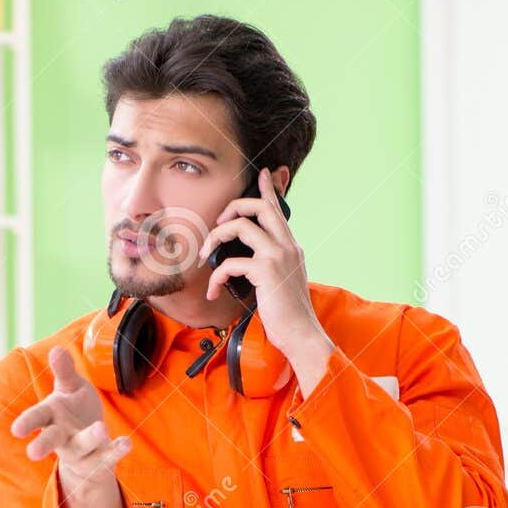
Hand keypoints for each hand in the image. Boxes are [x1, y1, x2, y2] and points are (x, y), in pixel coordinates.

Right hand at [10, 346, 131, 488]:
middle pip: (51, 440)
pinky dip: (116, 450)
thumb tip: (56, 349)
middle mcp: (61, 436)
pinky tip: (126, 442)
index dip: (26, 423)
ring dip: (91, 438)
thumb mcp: (69, 387)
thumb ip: (64, 371)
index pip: (36, 418)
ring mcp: (80, 451)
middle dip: (42, 445)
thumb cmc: (73, 410)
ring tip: (101, 428)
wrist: (89, 446)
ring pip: (82, 446)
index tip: (16, 430)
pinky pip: (107, 456)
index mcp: (50, 416)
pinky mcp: (99, 459)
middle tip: (33, 453)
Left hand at [198, 168, 335, 390]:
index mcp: (290, 246)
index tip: (262, 173)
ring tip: (206, 257)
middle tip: (218, 224)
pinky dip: (216, 277)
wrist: (301, 334)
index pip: (278, 210)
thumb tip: (250, 261)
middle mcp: (287, 245)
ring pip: (241, 226)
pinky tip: (213, 292)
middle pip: (259, 207)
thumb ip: (271, 265)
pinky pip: (230, 262)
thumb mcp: (282, 282)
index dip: (268, 189)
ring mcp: (278, 256)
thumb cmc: (288, 314)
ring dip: (216, 238)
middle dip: (232, 208)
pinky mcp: (266, 271)